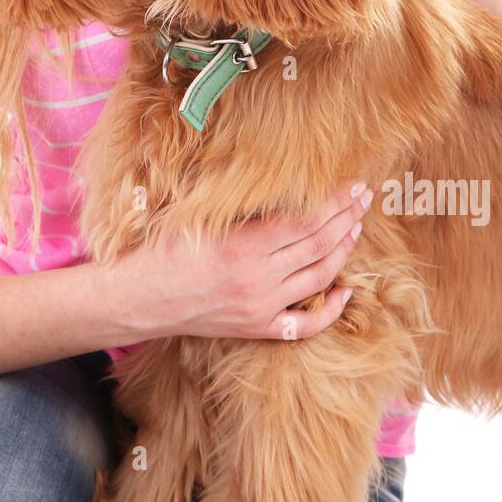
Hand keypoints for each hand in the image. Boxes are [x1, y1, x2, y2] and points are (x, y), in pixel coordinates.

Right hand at [127, 179, 371, 341]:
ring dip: (344, 251)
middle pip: (319, 244)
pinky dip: (331, 309)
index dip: (335, 201)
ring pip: (319, 277)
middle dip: (347, 218)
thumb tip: (273, 173)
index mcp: (244, 244)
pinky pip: (306, 324)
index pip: (306, 219)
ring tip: (356, 228)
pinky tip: (347, 291)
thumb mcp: (196, 214)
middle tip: (365, 199)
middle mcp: (259, 278)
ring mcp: (261, 306)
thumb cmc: (160, 248)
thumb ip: (238, 202)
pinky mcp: (257, 327)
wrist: (137, 299)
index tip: (354, 184)